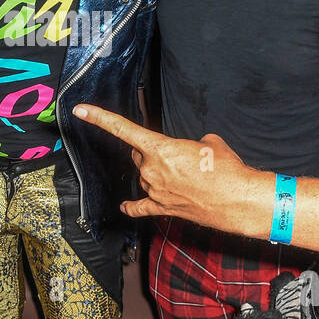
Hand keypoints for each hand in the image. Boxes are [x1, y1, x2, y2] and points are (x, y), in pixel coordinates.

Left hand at [73, 104, 250, 230]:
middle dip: (152, 151)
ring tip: (188, 176)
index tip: (80, 109)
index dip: (99, 117)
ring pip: (145, 176)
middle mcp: (151, 170)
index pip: (122, 129)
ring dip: (159, 173)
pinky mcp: (162, 208)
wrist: (238, 200)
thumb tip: (190, 151)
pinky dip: (133, 206)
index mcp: (160, 149)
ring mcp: (155, 191)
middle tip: (178, 155)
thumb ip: (189, 144)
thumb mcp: (210, 143)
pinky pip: (140, 207)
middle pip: (139, 154)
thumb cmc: (227, 169)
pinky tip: (124, 207)